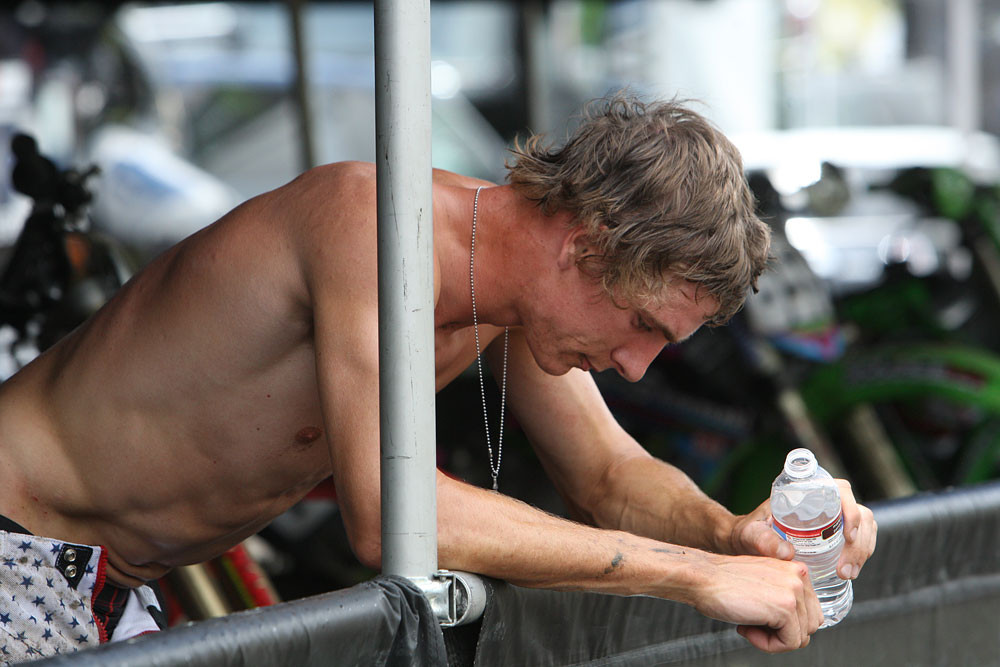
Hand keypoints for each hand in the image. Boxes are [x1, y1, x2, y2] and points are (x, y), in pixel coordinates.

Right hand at [692, 553, 822, 651]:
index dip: (786, 623)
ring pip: (801, 637)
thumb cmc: (722, 583)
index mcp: (795, 569)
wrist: (702, 577)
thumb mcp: (762, 584)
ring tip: (749, 626)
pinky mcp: (785, 608)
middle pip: (810, 625)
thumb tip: (797, 625)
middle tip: (755, 626)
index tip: (762, 619)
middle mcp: (799, 576)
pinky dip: (768, 645)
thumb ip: (784, 596)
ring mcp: (794, 591)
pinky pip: (789, 643)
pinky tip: (747, 629)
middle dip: (783, 633)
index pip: (810, 611)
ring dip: (774, 640)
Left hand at [727, 479, 877, 579]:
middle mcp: (823, 501)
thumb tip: (788, 553)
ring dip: (862, 551)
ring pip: (864, 528)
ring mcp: (832, 518)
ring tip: (846, 574)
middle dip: (860, 541)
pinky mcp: (836, 534)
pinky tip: (847, 573)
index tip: (849, 535)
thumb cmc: (747, 532)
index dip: (851, 510)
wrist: (745, 543)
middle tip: (844, 569)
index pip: (840, 490)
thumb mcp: (751, 534)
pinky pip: (859, 540)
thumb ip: (764, 541)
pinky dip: (859, 556)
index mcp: (805, 491)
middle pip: (859, 513)